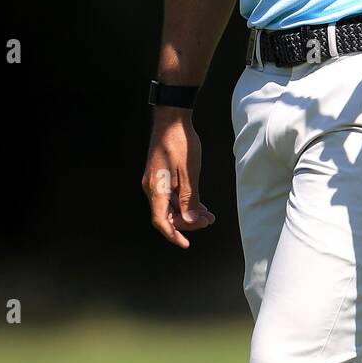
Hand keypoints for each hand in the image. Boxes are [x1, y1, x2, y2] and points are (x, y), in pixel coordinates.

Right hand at [141, 111, 215, 248]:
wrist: (172, 118)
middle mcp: (152, 188)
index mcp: (156, 189)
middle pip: (167, 215)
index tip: (186, 244)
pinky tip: (199, 203)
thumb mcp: (189, 171)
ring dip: (188, 212)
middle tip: (209, 220)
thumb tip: (190, 220)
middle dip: (187, 222)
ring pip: (171, 206)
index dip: (173, 235)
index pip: (161, 221)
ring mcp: (155, 181)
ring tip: (208, 214)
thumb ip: (190, 197)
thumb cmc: (180, 142)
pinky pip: (171, 195)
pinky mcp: (161, 175)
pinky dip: (184, 201)